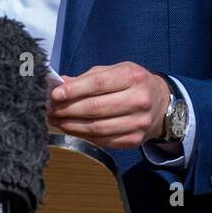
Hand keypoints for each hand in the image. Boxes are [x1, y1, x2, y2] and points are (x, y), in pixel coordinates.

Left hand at [45, 61, 168, 148]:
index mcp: (133, 77)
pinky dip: (83, 136)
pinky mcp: (134, 140)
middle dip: (68, 110)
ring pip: (97, 128)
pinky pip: (103, 140)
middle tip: (49, 109)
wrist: (162, 103)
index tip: (55, 94)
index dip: (74, 90)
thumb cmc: (133, 83)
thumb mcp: (115, 71)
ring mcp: (138, 122)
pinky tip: (71, 129)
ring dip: (72, 125)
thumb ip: (89, 77)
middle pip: (96, 108)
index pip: (98, 84)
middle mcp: (138, 100)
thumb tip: (60, 83)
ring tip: (55, 121)